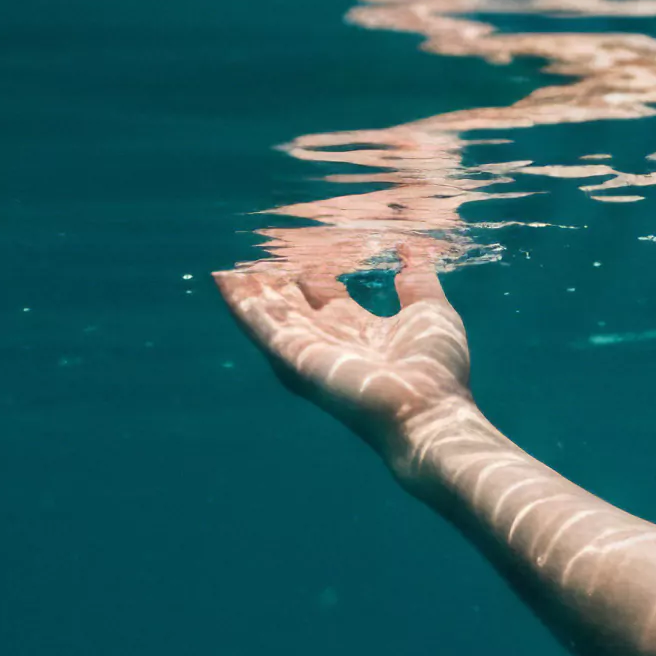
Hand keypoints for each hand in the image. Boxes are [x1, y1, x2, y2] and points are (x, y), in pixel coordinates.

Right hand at [214, 256, 474, 459]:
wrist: (427, 411)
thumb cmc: (434, 370)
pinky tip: (222, 279)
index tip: (301, 243)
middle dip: (275, 274)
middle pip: (292, 299)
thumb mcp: (429, 309)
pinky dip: (240, 301)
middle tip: (258, 245)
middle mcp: (327, 338)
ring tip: (228, 260)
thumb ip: (417, 278)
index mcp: (357, 328)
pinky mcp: (293, 356)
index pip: (324, 291)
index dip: (313, 266)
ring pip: (269, 309)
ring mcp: (307, 348)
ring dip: (249, 285)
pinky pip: (259, 324)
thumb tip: (410, 247)